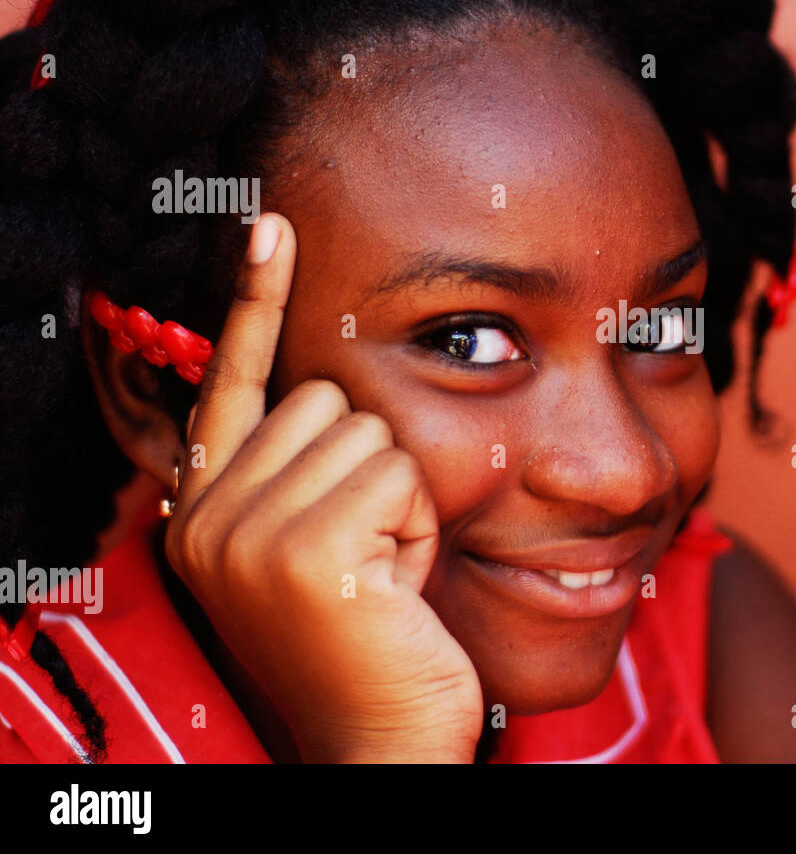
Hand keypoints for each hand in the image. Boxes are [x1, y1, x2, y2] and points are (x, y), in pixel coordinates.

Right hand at [165, 213, 481, 762]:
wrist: (382, 738)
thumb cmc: (370, 639)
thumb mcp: (319, 547)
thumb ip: (302, 473)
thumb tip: (329, 387)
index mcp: (205, 513)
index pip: (230, 384)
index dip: (251, 303)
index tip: (269, 227)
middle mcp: (208, 518)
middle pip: (326, 401)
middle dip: (372, 468)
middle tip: (370, 552)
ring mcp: (246, 533)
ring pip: (370, 432)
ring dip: (400, 499)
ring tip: (383, 570)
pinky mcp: (303, 548)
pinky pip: (400, 473)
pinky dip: (419, 524)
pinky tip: (398, 582)